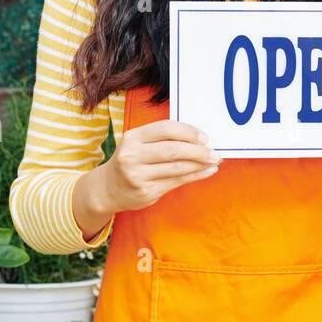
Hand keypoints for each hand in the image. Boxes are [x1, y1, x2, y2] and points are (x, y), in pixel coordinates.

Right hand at [100, 119, 222, 212]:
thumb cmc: (131, 161)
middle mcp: (132, 155)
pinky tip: (207, 171)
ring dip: (200, 164)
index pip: (166, 129)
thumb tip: (200, 138)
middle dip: (199, 151)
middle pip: (174, 150)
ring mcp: (138, 175)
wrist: (107, 189)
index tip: (204, 137)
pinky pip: (177, 182)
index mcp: (132, 137)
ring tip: (214, 161)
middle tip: (214, 152)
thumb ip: (163, 139)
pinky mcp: (146, 192)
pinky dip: (196, 175)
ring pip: (178, 167)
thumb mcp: (139, 144)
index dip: (188, 132)